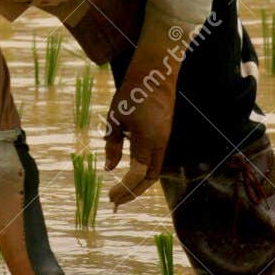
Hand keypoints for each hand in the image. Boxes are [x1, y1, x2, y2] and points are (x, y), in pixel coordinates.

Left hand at [105, 24, 182, 206]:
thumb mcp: (115, 118)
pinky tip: (130, 174)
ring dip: (139, 184)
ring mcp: (164, 139)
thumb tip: (109, 168)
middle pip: (150, 178)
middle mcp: (159, 143)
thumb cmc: (131, 93)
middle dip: (133, 192)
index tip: (110, 197)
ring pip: (155, 170)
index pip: (137, 173)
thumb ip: (112, 145)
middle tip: (115, 201)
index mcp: (146, 139)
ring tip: (121, 192)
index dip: (124, 189)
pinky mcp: (164, 135)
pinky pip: (156, 160)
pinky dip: (144, 172)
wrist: (155, 73)